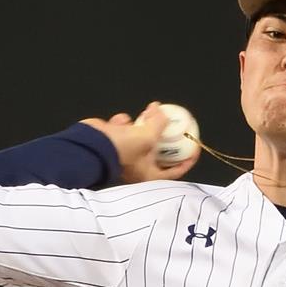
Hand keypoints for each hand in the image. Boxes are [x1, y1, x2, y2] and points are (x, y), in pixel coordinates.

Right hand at [78, 101, 200, 183]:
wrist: (90, 146)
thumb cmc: (121, 150)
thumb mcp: (147, 137)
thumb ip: (158, 124)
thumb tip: (161, 111)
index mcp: (148, 175)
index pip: (173, 171)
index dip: (186, 161)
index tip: (195, 149)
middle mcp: (137, 168)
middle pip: (158, 153)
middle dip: (165, 137)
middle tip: (173, 125)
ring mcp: (124, 155)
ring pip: (140, 138)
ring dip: (144, 125)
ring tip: (149, 114)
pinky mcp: (111, 143)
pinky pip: (122, 130)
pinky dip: (123, 123)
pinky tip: (122, 119)